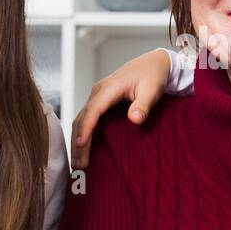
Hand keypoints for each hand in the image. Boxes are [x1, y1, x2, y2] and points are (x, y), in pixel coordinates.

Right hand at [71, 49, 170, 167]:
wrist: (152, 63)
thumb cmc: (153, 76)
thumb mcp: (152, 89)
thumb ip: (143, 105)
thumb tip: (135, 119)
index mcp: (109, 89)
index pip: (93, 111)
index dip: (86, 128)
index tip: (81, 145)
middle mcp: (98, 92)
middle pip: (82, 118)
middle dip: (78, 142)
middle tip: (79, 166)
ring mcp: (96, 97)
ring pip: (81, 120)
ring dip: (77, 141)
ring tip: (77, 163)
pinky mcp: (99, 102)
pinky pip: (86, 119)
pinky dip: (82, 134)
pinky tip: (82, 150)